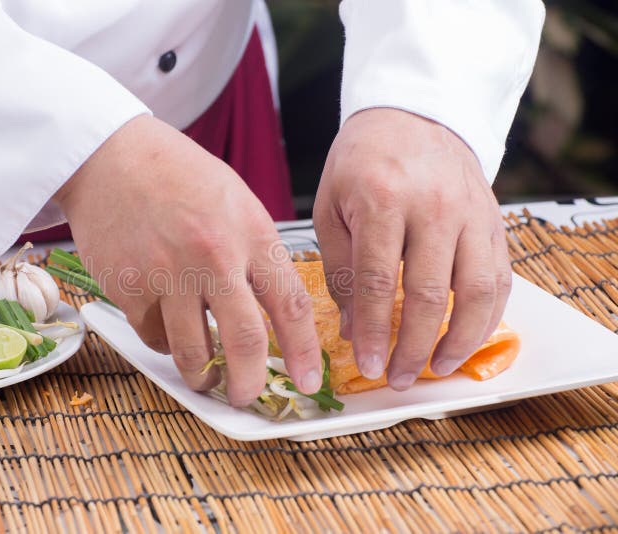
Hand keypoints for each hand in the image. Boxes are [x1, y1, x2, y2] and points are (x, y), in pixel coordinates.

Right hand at [55, 115, 322, 405]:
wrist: (110, 156)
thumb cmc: (177, 174)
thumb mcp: (236, 200)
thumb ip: (257, 251)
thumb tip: (273, 307)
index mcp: (250, 232)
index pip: (290, 305)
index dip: (304, 352)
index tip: (308, 380)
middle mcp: (213, 256)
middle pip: (244, 342)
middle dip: (250, 384)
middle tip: (248, 397)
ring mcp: (167, 274)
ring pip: (192, 352)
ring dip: (203, 377)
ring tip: (207, 378)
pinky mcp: (128, 287)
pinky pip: (153, 336)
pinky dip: (164, 343)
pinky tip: (167, 330)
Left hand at [313, 108, 510, 390]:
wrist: (412, 114)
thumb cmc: (361, 162)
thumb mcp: (331, 206)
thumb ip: (339, 268)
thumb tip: (353, 329)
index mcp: (381, 199)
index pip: (379, 281)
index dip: (375, 331)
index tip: (369, 365)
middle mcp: (432, 207)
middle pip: (430, 293)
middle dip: (413, 347)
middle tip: (397, 377)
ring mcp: (470, 213)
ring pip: (476, 291)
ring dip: (460, 340)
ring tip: (438, 368)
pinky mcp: (493, 220)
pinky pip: (500, 277)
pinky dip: (487, 316)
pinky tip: (467, 339)